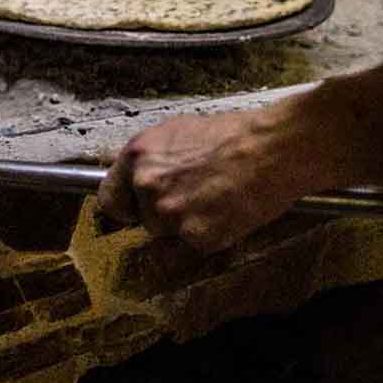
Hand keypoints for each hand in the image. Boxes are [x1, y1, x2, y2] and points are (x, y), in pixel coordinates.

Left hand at [95, 106, 308, 252]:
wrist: (272, 148)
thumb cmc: (232, 134)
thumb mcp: (177, 134)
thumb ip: (152, 161)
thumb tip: (139, 181)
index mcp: (137, 157)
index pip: (110, 200)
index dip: (127, 208)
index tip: (137, 211)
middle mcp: (147, 186)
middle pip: (144, 220)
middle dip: (166, 215)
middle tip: (196, 198)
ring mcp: (170, 214)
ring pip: (168, 236)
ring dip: (187, 228)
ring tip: (216, 202)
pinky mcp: (197, 236)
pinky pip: (194, 248)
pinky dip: (211, 237)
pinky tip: (228, 214)